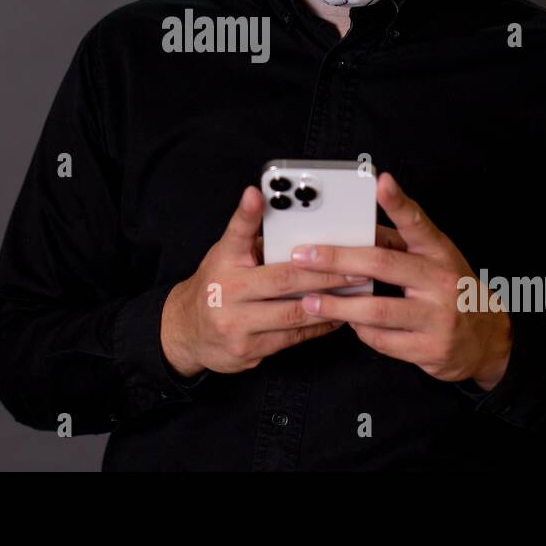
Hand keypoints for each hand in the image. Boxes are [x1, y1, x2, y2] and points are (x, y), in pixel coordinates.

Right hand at [160, 186, 353, 376]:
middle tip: (358, 268)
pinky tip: (339, 315)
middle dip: (326, 275)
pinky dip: (319, 325)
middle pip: (284, 281)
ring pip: (293, 314)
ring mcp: (238, 326)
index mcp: (224, 264)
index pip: (238, 234)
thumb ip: (246, 230)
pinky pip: (293, 338)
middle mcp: (229, 294)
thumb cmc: (216, 285)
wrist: (187, 332)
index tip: (259, 194)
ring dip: (330, 303)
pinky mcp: (251, 351)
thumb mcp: (224, 253)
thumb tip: (259, 195)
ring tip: (357, 293)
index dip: (249, 214)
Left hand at [289, 172, 512, 389]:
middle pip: (383, 265)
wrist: (489, 341)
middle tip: (305, 256)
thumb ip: (401, 246)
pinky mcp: (429, 349)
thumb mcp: (436, 260)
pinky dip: (360, 331)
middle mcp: (441, 282)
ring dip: (339, 305)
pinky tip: (347, 323)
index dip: (398, 202)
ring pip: (378, 309)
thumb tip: (355, 232)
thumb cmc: (451, 291)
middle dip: (337, 259)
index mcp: (440, 253)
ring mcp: (438, 318)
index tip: (380, 181)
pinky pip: (383, 340)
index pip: (418, 222)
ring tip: (309, 300)